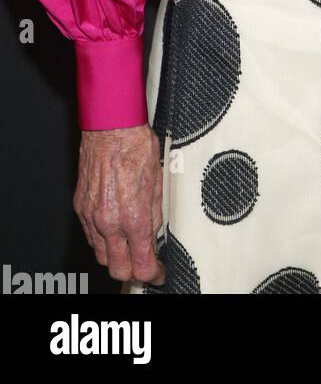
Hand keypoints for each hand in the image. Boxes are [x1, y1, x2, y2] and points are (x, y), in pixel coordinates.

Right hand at [74, 125, 164, 284]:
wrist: (112, 127)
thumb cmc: (136, 147)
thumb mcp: (158, 183)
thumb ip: (154, 215)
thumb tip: (153, 235)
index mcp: (133, 217)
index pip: (141, 265)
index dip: (152, 274)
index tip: (158, 272)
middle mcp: (109, 221)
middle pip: (117, 268)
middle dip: (133, 271)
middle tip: (145, 264)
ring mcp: (91, 216)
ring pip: (101, 255)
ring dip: (116, 256)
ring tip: (130, 246)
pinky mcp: (80, 207)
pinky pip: (90, 236)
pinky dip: (102, 240)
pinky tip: (114, 229)